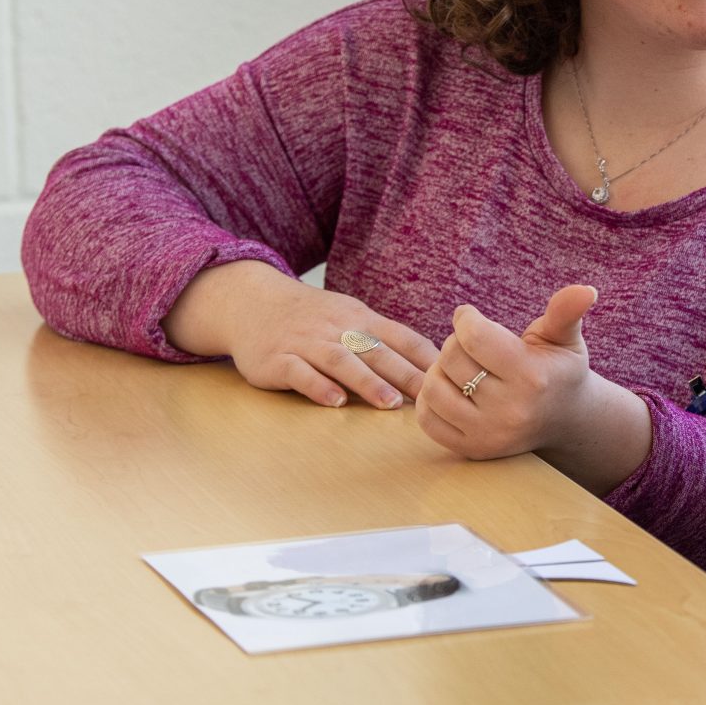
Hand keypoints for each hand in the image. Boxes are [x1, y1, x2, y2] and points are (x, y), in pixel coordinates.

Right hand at [164, 259, 436, 408]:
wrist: (251, 302)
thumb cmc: (311, 317)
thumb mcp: (350, 317)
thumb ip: (383, 338)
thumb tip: (430, 362)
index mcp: (360, 318)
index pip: (401, 336)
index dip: (427, 357)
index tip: (454, 376)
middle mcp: (337, 328)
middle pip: (377, 350)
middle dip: (407, 374)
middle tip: (433, 396)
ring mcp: (307, 343)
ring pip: (342, 361)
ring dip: (368, 382)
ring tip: (390, 403)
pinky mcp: (278, 359)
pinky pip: (300, 373)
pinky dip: (318, 387)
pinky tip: (335, 403)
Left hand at [417, 285, 655, 492]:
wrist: (566, 420)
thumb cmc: (560, 369)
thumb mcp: (565, 338)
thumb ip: (566, 311)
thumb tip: (587, 290)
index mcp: (532, 376)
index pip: (474, 336)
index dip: (466, 319)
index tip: (470, 317)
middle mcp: (510, 409)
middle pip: (451, 359)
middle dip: (454, 342)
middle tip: (468, 343)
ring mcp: (489, 433)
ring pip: (433, 389)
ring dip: (438, 370)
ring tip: (458, 366)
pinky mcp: (473, 449)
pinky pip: (428, 419)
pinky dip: (429, 399)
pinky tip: (449, 388)